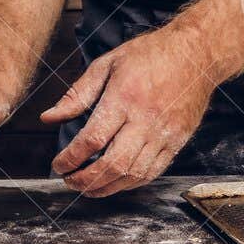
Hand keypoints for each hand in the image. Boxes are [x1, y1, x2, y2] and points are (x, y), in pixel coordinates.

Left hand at [40, 24, 217, 197]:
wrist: (195, 55)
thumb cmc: (149, 55)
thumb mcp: (106, 65)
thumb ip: (77, 94)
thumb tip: (48, 118)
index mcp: (123, 98)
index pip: (93, 139)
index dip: (71, 158)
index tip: (59, 164)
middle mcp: (145, 120)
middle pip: (112, 163)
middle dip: (86, 179)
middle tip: (69, 181)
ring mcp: (164, 134)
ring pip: (133, 173)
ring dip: (107, 187)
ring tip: (88, 188)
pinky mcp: (178, 142)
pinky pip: (153, 172)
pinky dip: (131, 183)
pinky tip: (115, 182)